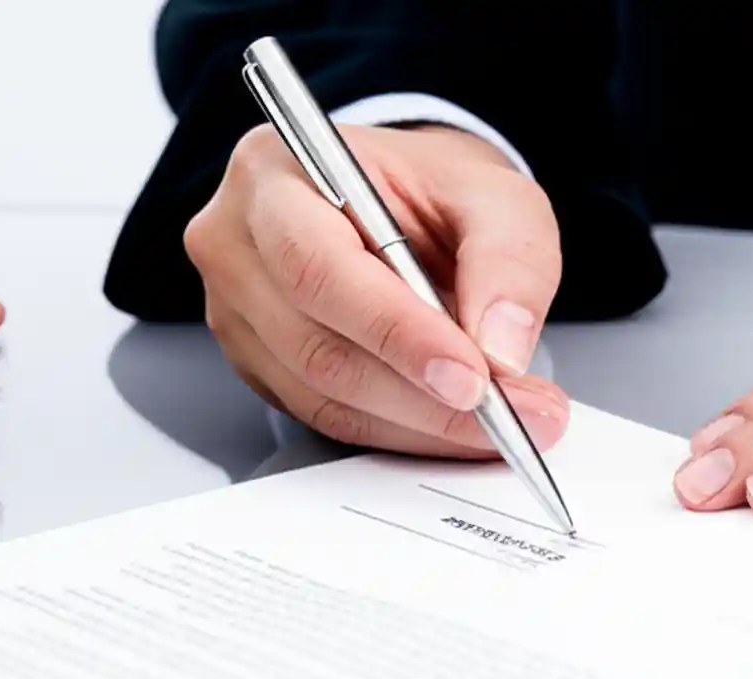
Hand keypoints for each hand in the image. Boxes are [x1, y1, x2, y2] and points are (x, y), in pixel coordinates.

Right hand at [185, 123, 567, 456]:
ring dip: (424, 423)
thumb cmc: (436, 191)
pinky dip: (403, 430)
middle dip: (426, 396)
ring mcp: (239, 313)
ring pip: (325, 396)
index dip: (397, 332)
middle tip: (515, 415)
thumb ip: (509, 259)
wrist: (407, 206)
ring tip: (508, 421)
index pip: (320, 267)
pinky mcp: (261, 366)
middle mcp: (237, 245)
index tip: (473, 377)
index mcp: (276, 173)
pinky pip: (330, 417)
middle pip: (318, 346)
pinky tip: (457, 424)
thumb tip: (502, 350)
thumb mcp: (495, 195)